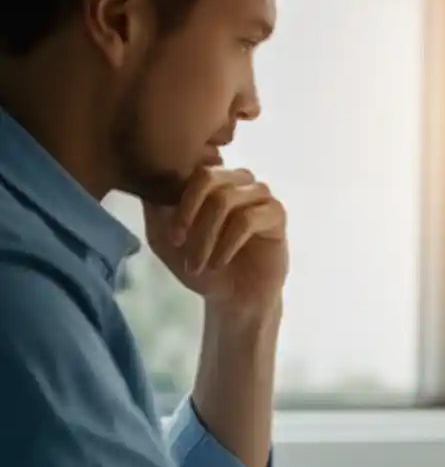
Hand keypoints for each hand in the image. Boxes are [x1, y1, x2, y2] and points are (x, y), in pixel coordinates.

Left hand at [144, 166, 288, 309]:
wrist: (231, 298)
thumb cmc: (198, 264)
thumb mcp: (163, 236)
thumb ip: (154, 206)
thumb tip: (146, 177)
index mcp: (209, 178)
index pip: (188, 168)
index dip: (175, 201)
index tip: (171, 238)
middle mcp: (235, 179)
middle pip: (208, 176)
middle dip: (189, 215)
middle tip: (179, 245)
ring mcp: (258, 194)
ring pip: (226, 198)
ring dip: (207, 235)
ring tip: (198, 263)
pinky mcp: (276, 214)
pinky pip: (247, 219)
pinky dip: (227, 244)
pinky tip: (219, 263)